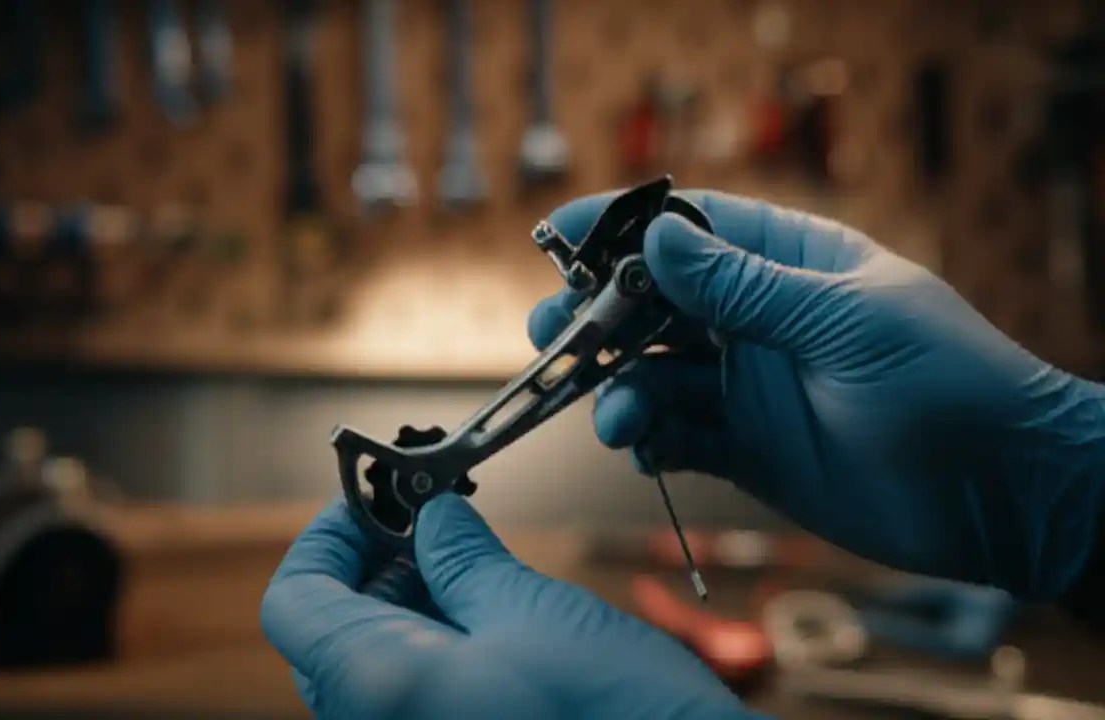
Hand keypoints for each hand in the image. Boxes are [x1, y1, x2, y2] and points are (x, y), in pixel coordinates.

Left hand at [260, 496, 758, 719]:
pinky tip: (486, 603)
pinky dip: (435, 638)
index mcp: (374, 684)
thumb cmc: (616, 719)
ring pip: (373, 659)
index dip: (324, 536)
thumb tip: (433, 516)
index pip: (294, 600)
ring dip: (407, 596)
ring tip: (466, 550)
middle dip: (374, 560)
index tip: (369, 497)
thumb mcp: (531, 612)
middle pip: (330, 629)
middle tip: (429, 513)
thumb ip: (463, 558)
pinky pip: (414, 689)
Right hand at [528, 190, 1104, 598]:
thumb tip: (659, 238)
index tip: (557, 238)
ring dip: (619, 390)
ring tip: (616, 417)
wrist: (1000, 495)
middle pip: (653, 305)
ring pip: (653, 375)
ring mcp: (747, 386)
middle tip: (554, 334)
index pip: (692, 229)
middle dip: (598, 317)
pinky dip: (648, 440)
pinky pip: (674, 436)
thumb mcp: (843, 321)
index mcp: (788, 264)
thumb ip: (745, 286)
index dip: (621, 229)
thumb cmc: (947, 384)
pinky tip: (643, 448)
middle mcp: (757, 321)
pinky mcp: (743, 450)